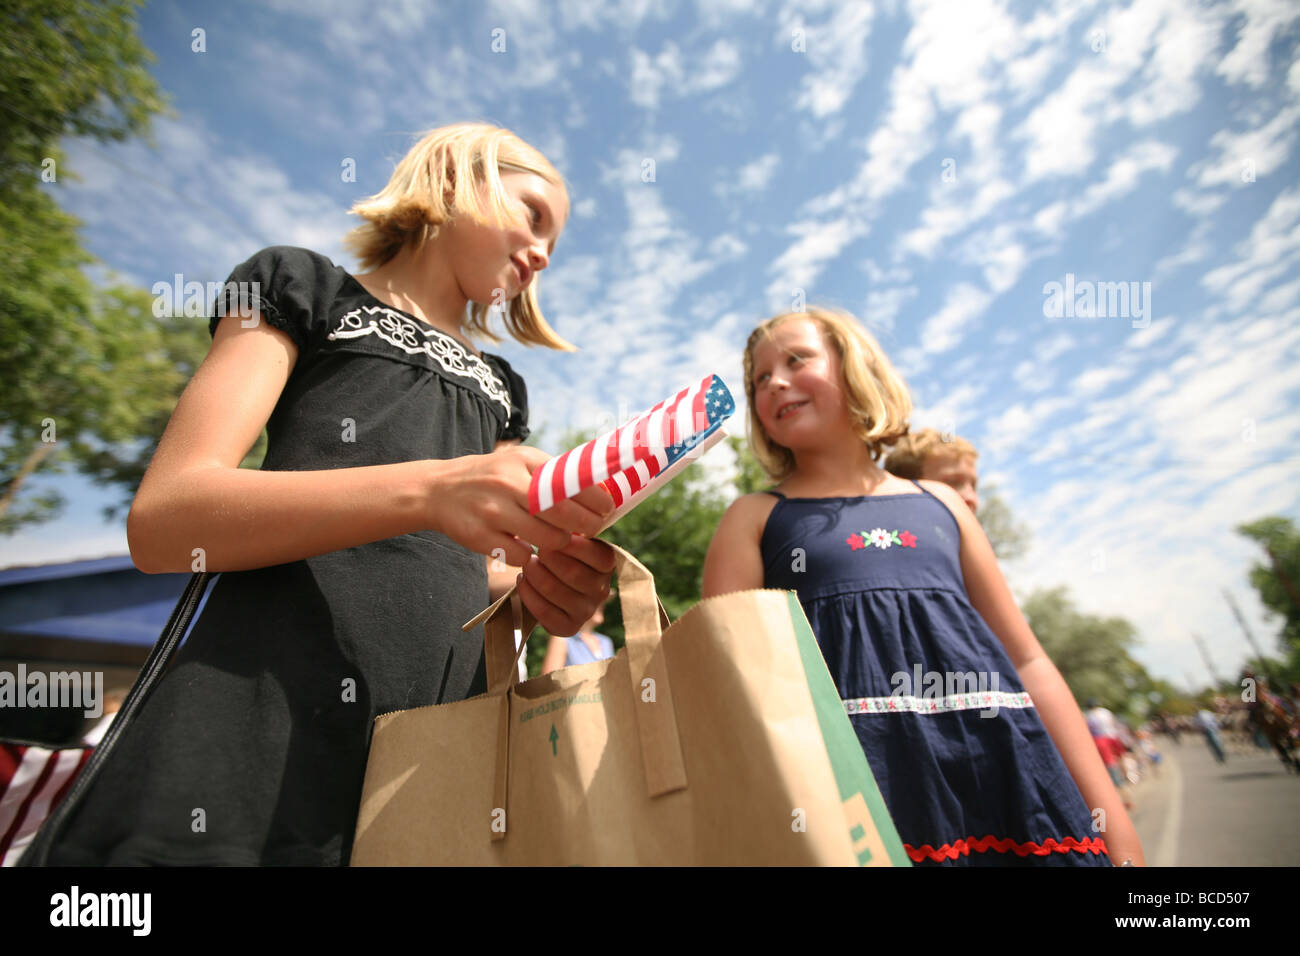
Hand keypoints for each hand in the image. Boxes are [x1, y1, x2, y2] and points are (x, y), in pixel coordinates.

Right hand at [426, 446, 613, 566]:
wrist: (438, 490)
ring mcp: (492, 511)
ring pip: (546, 538)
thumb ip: (553, 472)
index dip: (595, 501)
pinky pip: (520, 556)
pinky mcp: (480, 537)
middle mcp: (508, 484)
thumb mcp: (519, 461)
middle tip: (590, 531)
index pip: (572, 482)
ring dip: (559, 543)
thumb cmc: (491, 476)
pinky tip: (528, 549)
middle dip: (585, 526)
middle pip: (563, 513)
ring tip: (559, 540)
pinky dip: (529, 556)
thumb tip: (599, 488)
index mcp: (523, 462)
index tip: (605, 510)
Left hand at [516, 534, 615, 636]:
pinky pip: (544, 612)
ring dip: (534, 574)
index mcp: (607, 564)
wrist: (551, 584)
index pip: (597, 555)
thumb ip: (570, 529)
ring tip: (526, 563)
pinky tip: (523, 581)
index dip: (571, 545)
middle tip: (533, 549)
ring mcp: (586, 611)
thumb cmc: (561, 553)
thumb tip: (558, 513)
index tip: (551, 535)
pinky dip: (528, 594)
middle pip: (573, 574)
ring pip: (555, 591)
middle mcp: (602, 590)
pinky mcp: (569, 628)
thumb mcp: (572, 538)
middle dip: (548, 559)